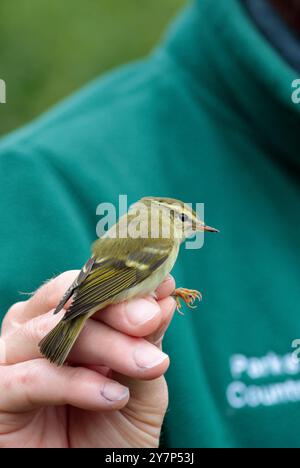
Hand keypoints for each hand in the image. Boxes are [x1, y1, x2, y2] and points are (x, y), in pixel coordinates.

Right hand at [0, 271, 175, 447]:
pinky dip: (74, 383)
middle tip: (149, 321)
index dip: (125, 285)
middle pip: (67, 299)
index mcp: (64, 319)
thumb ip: (148, 339)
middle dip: (113, 307)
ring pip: (51, 332)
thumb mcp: (142, 383)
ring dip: (106, 345)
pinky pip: (31, 377)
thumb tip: (164, 295)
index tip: (163, 289)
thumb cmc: (114, 430)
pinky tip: (112, 398)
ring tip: (147, 366)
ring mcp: (11, 359)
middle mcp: (33, 330)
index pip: (88, 284)